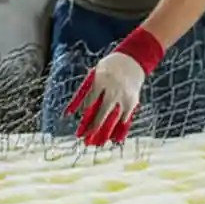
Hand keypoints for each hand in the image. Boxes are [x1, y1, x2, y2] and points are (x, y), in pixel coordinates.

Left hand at [65, 26, 165, 146]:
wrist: (133, 60)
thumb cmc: (108, 67)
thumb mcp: (93, 75)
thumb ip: (83, 93)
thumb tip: (71, 112)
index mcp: (101, 81)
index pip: (90, 102)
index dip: (85, 117)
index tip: (79, 129)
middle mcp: (114, 90)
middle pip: (103, 112)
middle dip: (94, 127)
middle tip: (86, 140)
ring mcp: (125, 96)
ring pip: (115, 117)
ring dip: (106, 131)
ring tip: (99, 143)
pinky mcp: (133, 101)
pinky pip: (126, 117)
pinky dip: (120, 127)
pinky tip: (114, 137)